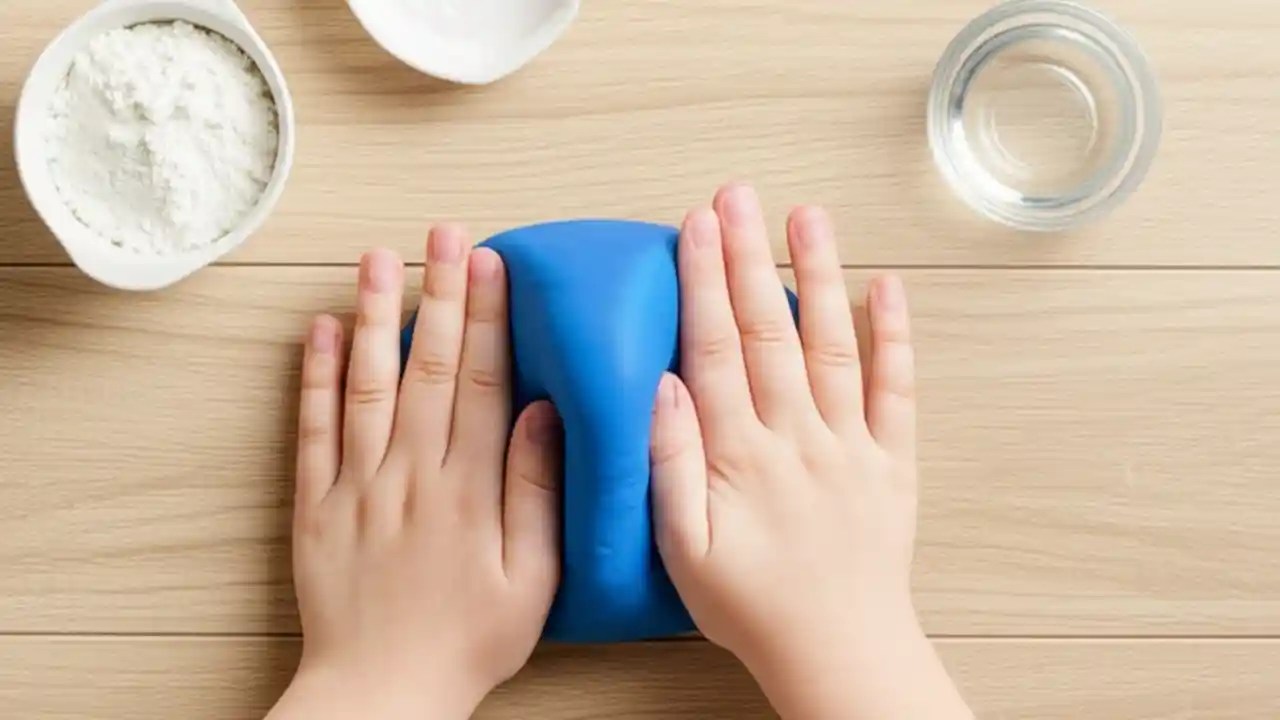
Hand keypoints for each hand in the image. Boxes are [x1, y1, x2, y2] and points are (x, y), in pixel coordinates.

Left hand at [269, 227, 562, 719]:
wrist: (381, 694)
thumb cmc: (468, 641)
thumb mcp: (531, 581)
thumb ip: (536, 494)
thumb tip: (543, 415)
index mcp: (468, 490)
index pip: (483, 383)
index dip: (489, 318)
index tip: (492, 263)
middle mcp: (411, 474)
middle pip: (430, 368)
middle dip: (440, 294)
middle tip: (446, 233)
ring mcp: (357, 484)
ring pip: (367, 383)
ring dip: (374, 316)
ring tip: (379, 258)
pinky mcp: (316, 504)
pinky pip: (313, 429)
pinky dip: (312, 376)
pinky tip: (317, 328)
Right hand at [650, 185, 970, 718]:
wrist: (837, 652)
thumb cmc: (750, 607)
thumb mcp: (683, 549)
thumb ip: (669, 464)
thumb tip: (663, 385)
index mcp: (739, 456)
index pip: (717, 350)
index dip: (705, 283)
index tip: (696, 227)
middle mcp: (797, 437)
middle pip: (769, 331)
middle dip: (750, 257)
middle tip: (738, 195)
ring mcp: (851, 445)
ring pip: (832, 345)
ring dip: (819, 275)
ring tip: (808, 216)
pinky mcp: (893, 461)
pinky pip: (897, 390)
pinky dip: (895, 335)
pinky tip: (887, 285)